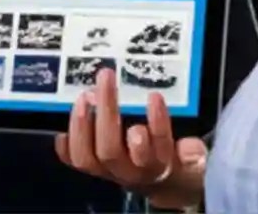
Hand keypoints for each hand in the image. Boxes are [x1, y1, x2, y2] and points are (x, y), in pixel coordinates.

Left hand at [55, 68, 206, 208]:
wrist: (158, 182)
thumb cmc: (170, 157)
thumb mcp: (190, 159)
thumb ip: (193, 154)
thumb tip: (193, 149)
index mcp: (157, 166)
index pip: (155, 148)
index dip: (155, 123)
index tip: (154, 96)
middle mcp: (129, 170)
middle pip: (111, 149)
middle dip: (107, 111)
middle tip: (106, 77)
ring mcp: (107, 170)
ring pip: (87, 156)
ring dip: (81, 124)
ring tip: (84, 95)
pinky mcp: (92, 168)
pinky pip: (74, 160)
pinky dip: (65, 145)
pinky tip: (64, 126)